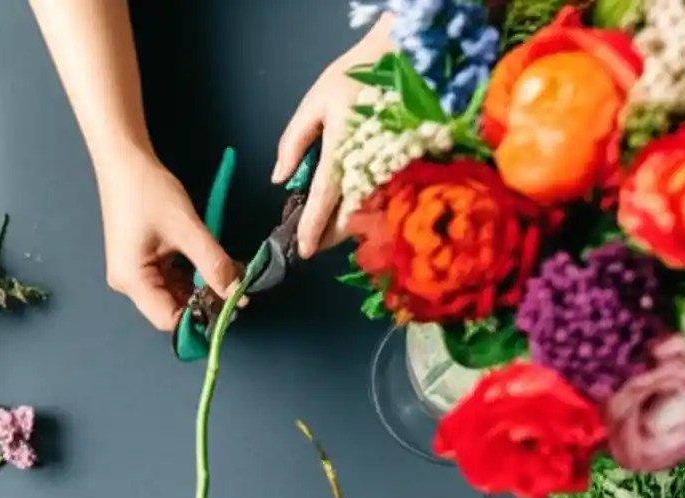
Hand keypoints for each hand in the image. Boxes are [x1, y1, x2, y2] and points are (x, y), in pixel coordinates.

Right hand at [96, 151, 240, 330]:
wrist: (125, 159)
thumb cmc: (148, 190)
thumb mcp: (186, 229)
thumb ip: (214, 264)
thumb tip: (237, 292)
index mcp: (132, 280)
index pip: (169, 320)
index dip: (201, 321)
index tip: (232, 310)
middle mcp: (129, 282)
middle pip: (172, 309)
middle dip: (205, 303)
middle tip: (237, 292)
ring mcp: (135, 271)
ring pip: (174, 293)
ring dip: (202, 288)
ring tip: (229, 275)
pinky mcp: (142, 260)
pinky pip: (171, 277)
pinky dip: (193, 275)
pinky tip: (213, 265)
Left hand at [273, 16, 395, 257]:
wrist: (405, 59)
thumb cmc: (356, 76)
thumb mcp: (315, 103)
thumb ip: (294, 142)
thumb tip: (279, 179)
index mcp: (342, 148)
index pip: (323, 198)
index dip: (312, 228)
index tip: (303, 251)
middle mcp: (368, 164)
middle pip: (349, 215)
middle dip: (330, 234)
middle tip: (311, 244)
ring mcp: (389, 169)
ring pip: (368, 212)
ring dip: (348, 226)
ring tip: (328, 232)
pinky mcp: (404, 167)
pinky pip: (384, 199)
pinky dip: (366, 210)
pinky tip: (354, 213)